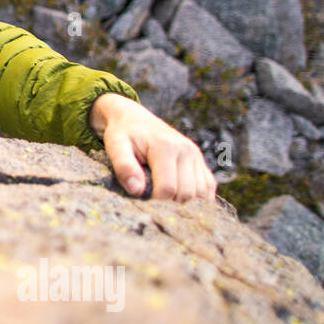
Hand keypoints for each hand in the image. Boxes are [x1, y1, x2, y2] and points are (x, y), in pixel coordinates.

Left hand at [89, 93, 215, 201]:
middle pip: (187, 194)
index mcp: (166, 146)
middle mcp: (186, 150)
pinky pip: (208, 188)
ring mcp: (196, 156)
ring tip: (163, 202)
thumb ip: (123, 166)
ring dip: (184, 204)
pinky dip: (197, 199)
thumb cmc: (123, 134)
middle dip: (169, 205)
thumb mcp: (116, 146)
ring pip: (201, 194)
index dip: (154, 202)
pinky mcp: (200, 162)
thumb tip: (137, 190)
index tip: (140, 201)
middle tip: (151, 204)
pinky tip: (179, 200)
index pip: (167, 189)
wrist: (134, 119)